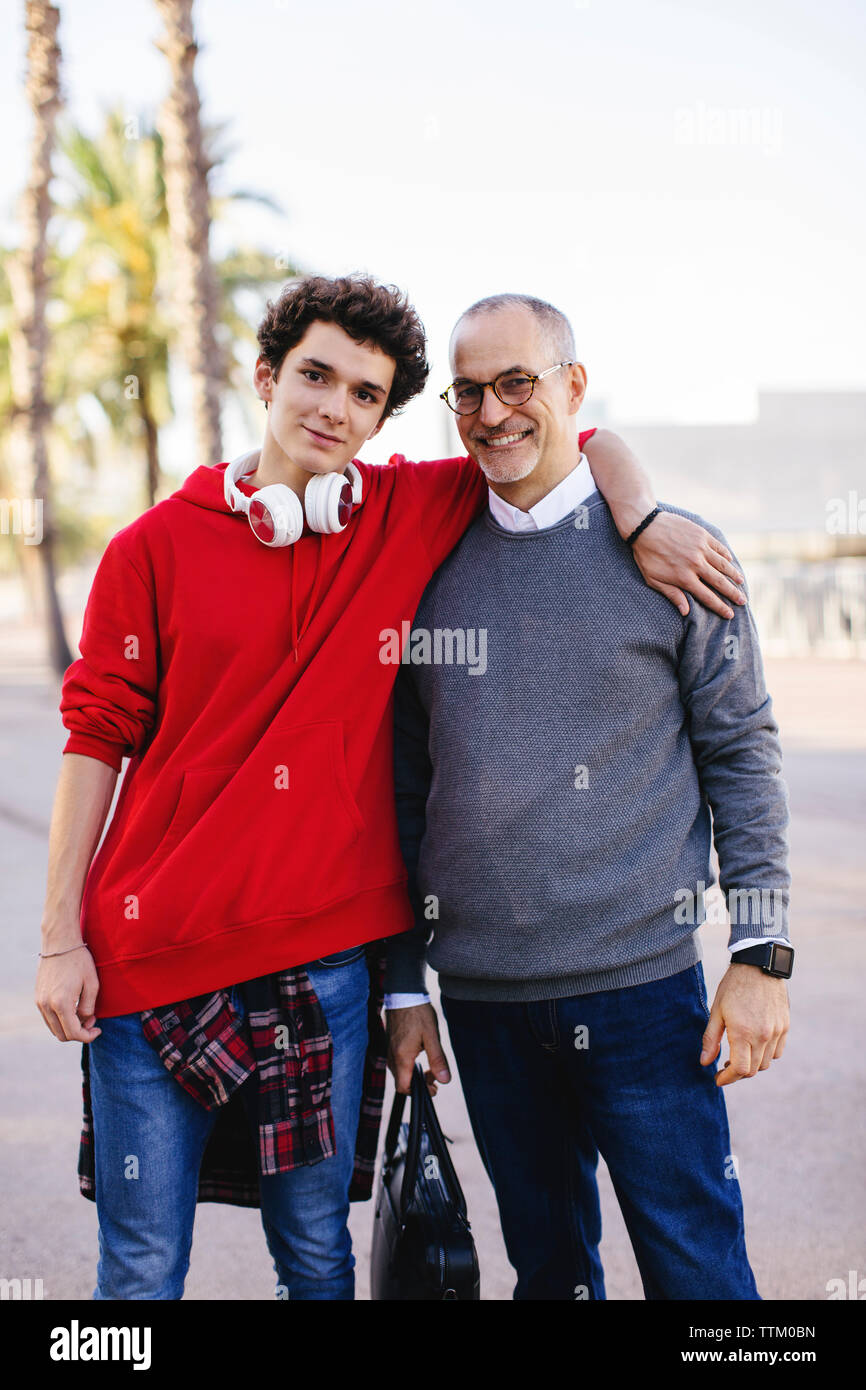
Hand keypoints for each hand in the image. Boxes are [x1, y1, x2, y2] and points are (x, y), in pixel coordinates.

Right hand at [35, 945, 101, 1042]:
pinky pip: (48, 1018)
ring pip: (54, 1028)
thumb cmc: (79, 961)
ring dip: (69, 1027)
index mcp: (61, 1003)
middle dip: (79, 1033)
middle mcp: (46, 1005)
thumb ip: (88, 1007)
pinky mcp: (38, 997)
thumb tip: (84, 1022)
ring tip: (84, 1014)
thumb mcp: (92, 984)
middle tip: (92, 1021)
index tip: (98, 1030)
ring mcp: (40, 1002)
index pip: (73, 1033)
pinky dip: (61, 1020)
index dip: (87, 1036)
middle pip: (61, 1035)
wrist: (60, 943)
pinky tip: (73, 1009)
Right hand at [386, 1002, 451, 1096]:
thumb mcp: (432, 1036)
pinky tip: (420, 1055)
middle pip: (401, 1082)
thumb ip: (438, 1060)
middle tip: (435, 1076)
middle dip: (418, 1084)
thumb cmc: (418, 1013)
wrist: (404, 994)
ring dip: (414, 1075)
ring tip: (430, 1066)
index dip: (418, 1093)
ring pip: (400, 1073)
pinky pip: (397, 1062)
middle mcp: (392, 1056)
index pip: (403, 1088)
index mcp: (402, 1057)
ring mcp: (389, 1050)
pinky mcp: (390, 1044)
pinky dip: (409, 1066)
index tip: (433, 1088)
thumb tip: (445, 1080)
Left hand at [632, 512, 745, 618]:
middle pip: (720, 582)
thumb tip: (685, 612)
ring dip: (734, 575)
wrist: (645, 526)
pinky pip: (719, 547)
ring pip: (723, 565)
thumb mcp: (653, 579)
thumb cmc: (646, 556)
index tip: (730, 614)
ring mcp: (701, 548)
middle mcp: (696, 564)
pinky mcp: (702, 535)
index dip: (720, 607)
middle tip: (743, 601)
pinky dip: (726, 555)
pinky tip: (730, 561)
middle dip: (733, 593)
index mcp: (684, 578)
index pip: (707, 596)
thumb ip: (672, 594)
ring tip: (741, 582)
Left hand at [700, 963, 788, 1085]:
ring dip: (752, 1065)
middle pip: (753, 1070)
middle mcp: (763, 1035)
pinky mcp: (785, 1026)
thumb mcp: (717, 1011)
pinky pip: (777, 1051)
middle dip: (737, 1073)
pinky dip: (766, 1055)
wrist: (759, 965)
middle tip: (724, 1067)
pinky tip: (754, 1046)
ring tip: (738, 1055)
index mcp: (743, 1033)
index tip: (717, 1079)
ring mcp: (776, 1032)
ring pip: (766, 1063)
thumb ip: (710, 1039)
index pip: (739, 1069)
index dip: (727, 1079)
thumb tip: (704, 1062)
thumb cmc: (733, 987)